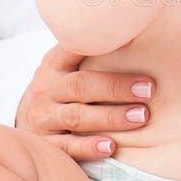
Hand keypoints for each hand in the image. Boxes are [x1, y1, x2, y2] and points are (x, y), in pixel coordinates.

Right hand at [15, 44, 155, 160]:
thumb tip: (133, 32)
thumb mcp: (69, 64)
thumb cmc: (64, 87)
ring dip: (110, 118)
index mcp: (54, 65)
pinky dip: (89, 147)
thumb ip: (93, 51)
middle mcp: (45, 90)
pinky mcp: (45, 146)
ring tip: (140, 117)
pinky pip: (68, 148)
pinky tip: (110, 147)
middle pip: (80, 86)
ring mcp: (43, 119)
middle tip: (149, 90)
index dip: (100, 47)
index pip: (73, 49)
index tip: (134, 46)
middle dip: (116, 88)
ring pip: (77, 117)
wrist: (31, 121)